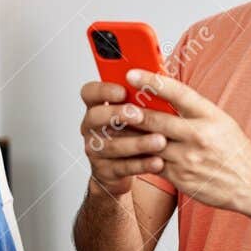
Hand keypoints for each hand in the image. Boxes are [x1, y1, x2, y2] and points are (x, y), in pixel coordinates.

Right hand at [78, 80, 166, 196]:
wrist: (122, 170)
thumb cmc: (132, 133)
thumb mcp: (135, 112)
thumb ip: (141, 98)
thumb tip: (161, 79)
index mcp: (97, 107)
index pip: (89, 92)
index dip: (103, 90)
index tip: (122, 89)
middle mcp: (91, 128)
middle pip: (95, 117)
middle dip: (118, 114)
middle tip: (140, 114)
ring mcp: (96, 150)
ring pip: (112, 145)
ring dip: (137, 142)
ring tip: (160, 140)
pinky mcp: (105, 171)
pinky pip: (122, 167)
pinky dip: (141, 164)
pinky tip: (157, 161)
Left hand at [122, 70, 250, 213]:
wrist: (250, 186)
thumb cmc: (234, 151)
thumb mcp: (221, 121)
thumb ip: (193, 109)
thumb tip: (164, 93)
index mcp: (210, 116)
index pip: (178, 92)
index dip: (152, 81)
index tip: (132, 73)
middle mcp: (199, 136)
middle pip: (156, 120)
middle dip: (132, 111)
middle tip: (114, 102)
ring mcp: (188, 159)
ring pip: (149, 143)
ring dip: (129, 134)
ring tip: (113, 124)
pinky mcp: (179, 177)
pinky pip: (152, 163)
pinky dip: (138, 155)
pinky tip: (127, 148)